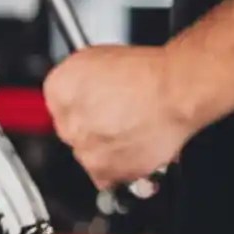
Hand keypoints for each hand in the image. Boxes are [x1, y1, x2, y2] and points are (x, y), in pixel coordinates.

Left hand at [44, 45, 197, 189]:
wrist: (175, 92)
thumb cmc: (148, 72)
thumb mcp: (101, 58)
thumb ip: (82, 80)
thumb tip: (82, 92)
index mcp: (59, 89)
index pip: (58, 104)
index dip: (82, 104)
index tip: (94, 104)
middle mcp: (67, 122)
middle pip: (72, 131)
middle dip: (93, 127)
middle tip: (118, 116)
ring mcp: (84, 149)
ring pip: (88, 154)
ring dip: (106, 148)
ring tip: (132, 131)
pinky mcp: (103, 171)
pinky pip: (105, 175)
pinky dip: (120, 167)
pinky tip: (135, 148)